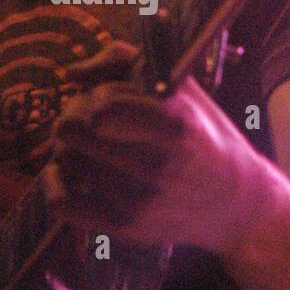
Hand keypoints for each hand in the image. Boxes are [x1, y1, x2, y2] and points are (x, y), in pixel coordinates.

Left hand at [42, 39, 272, 252]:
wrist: (235, 203)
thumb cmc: (202, 135)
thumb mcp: (180, 88)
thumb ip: (124, 61)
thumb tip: (71, 72)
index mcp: (174, 126)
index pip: (103, 110)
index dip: (94, 98)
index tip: (103, 100)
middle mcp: (156, 166)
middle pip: (71, 130)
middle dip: (73, 116)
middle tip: (87, 119)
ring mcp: (138, 201)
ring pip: (65, 160)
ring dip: (68, 149)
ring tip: (91, 146)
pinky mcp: (124, 227)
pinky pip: (59, 203)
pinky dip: (54, 184)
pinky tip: (68, 174)